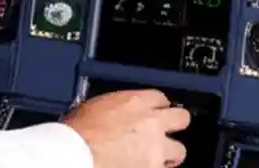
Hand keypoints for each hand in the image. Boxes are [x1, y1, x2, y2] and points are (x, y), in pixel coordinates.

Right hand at [62, 89, 190, 166]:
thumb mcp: (91, 108)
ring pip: (179, 150)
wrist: (77, 155)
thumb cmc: (77, 134)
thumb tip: (112, 114)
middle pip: (181, 117)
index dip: (155, 105)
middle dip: (174, 124)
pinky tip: (144, 167)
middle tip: (164, 131)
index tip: (152, 111)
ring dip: (168, 153)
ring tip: (155, 157)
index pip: (159, 97)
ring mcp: (157, 149)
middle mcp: (152, 123)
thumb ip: (111, 109)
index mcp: (134, 102)